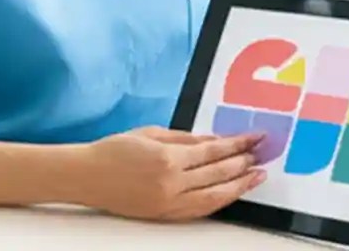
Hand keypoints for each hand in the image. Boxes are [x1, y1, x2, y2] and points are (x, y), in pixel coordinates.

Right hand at [78, 126, 266, 220]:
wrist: (87, 176)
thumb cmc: (114, 150)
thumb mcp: (151, 133)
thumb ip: (186, 138)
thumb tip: (214, 140)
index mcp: (168, 157)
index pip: (214, 151)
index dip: (238, 144)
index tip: (254, 138)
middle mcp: (172, 182)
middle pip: (218, 173)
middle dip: (243, 163)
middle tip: (261, 154)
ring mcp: (169, 202)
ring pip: (215, 197)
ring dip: (239, 186)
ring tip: (256, 177)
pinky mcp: (165, 215)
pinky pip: (199, 210)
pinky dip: (219, 201)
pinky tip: (231, 193)